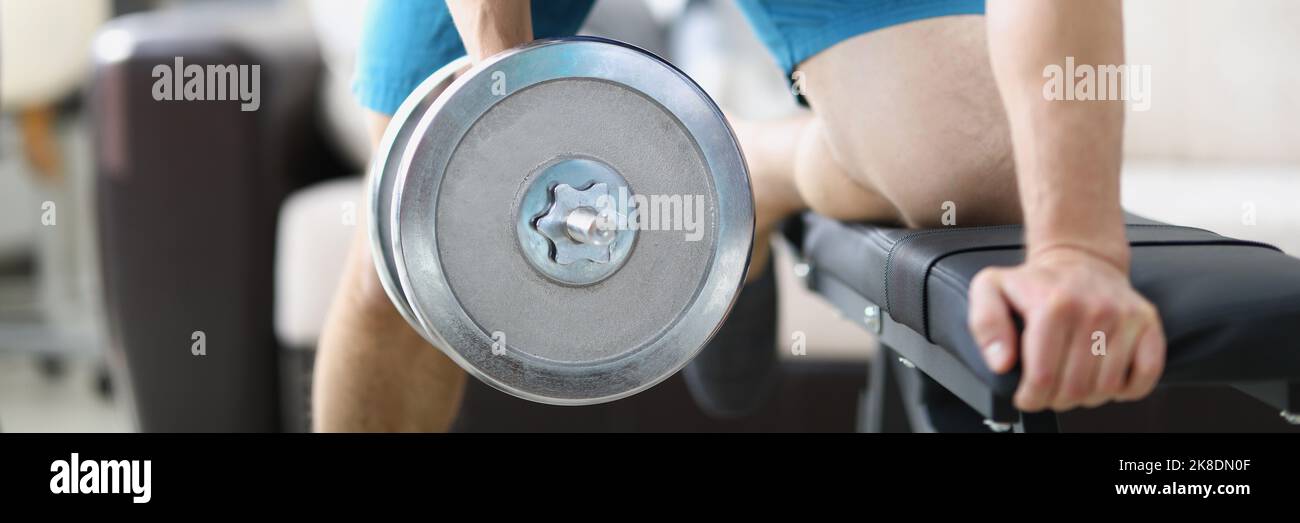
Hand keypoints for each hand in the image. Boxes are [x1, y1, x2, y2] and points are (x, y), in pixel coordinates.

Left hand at [967, 246, 1165, 411]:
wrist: (1081, 259)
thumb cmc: (1034, 282)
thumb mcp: (991, 289)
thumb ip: (985, 324)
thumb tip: (1002, 363)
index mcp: (1053, 305)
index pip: (1042, 378)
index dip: (1031, 398)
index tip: (1026, 396)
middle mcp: (1094, 309)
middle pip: (1075, 388)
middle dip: (1056, 399)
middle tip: (1048, 390)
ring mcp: (1125, 316)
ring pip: (1108, 387)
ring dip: (1087, 397)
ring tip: (1072, 383)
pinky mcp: (1148, 322)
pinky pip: (1146, 373)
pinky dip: (1127, 389)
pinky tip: (1106, 381)